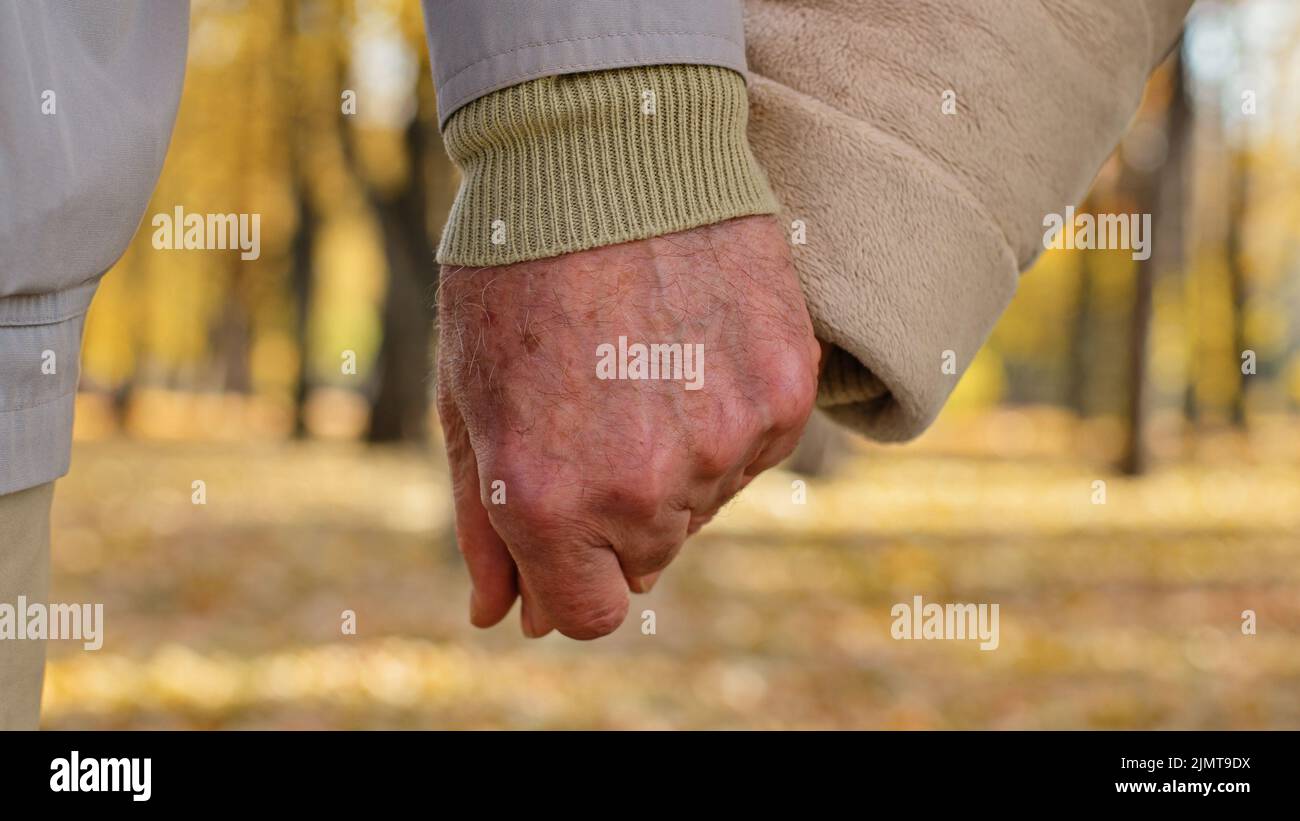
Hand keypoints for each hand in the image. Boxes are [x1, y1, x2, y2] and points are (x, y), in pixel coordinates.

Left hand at [436, 215, 820, 638]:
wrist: (605, 149)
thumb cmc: (513, 273)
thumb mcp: (468, 399)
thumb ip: (484, 524)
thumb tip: (501, 618)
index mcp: (548, 500)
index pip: (589, 613)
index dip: (572, 582)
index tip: (567, 535)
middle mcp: (642, 489)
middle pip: (646, 560)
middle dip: (615, 510)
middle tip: (595, 411)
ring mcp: (724, 444)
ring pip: (704, 503)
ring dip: (675, 462)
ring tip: (642, 363)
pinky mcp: (783, 395)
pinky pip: (756, 448)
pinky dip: (727, 415)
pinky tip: (692, 346)